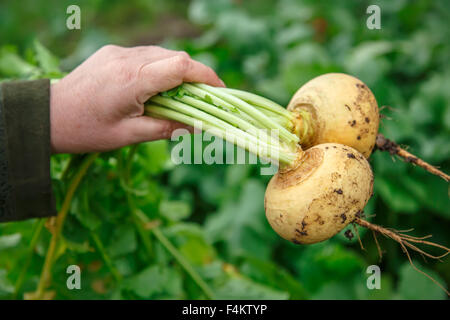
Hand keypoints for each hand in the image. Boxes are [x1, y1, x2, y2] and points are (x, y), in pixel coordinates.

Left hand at [50, 45, 223, 152]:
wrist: (49, 115)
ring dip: (177, 73)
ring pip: (162, 55)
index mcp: (132, 80)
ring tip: (178, 97)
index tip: (220, 91)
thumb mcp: (129, 136)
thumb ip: (167, 127)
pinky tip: (156, 88)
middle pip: (175, 58)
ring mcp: (119, 52)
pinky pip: (147, 55)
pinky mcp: (113, 52)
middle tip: (201, 100)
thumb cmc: (87, 130)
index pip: (181, 66)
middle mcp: (127, 59)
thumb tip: (198, 125)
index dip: (206, 76)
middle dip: (194, 77)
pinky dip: (160, 69)